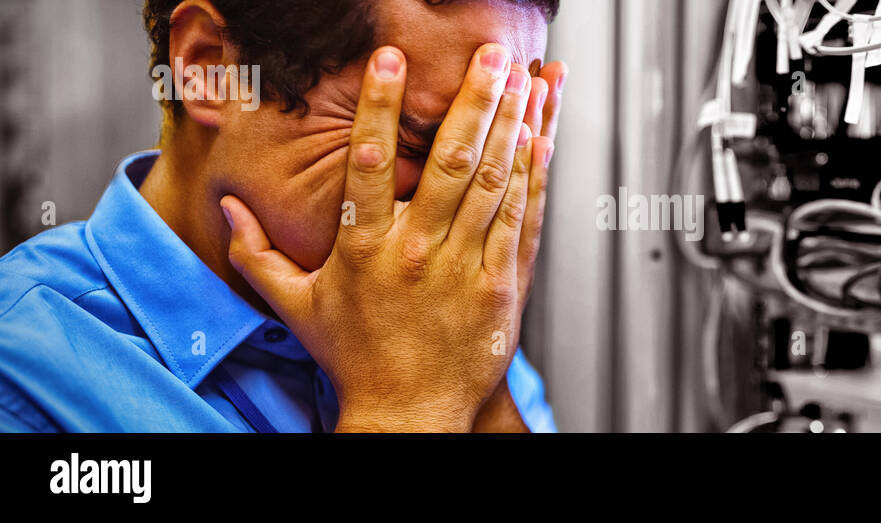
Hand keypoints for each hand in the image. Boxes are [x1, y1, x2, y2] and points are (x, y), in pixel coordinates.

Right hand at [221, 44, 553, 431]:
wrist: (410, 416)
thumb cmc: (356, 359)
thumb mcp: (297, 306)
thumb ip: (258, 254)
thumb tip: (225, 210)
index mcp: (365, 250)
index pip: (370, 163)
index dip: (381, 107)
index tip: (391, 62)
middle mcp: (417, 253)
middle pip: (449, 163)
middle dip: (472, 101)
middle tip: (488, 55)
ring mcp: (464, 269)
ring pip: (492, 184)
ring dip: (510, 126)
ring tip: (521, 79)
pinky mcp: (501, 285)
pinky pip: (519, 220)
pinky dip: (531, 177)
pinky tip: (539, 139)